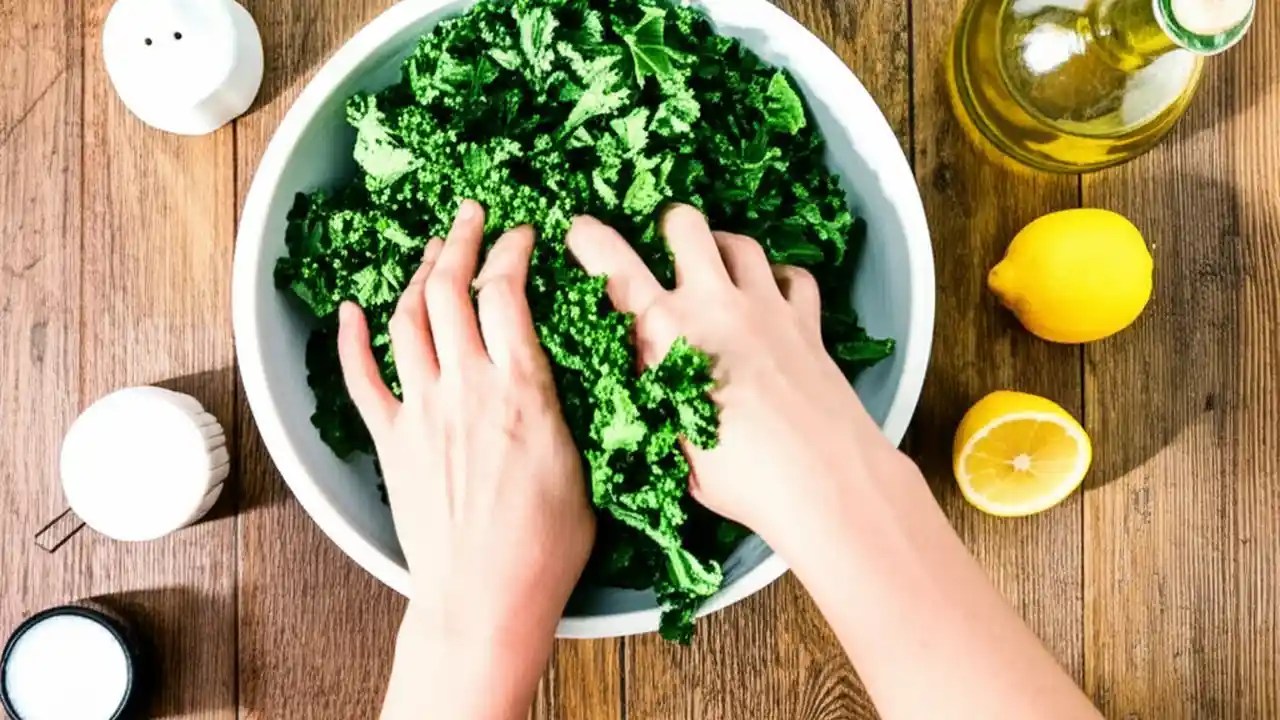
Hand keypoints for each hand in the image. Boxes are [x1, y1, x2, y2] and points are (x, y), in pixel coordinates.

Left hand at [338, 201, 593, 708]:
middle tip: (470, 217)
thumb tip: (557, 370)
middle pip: (450, 288)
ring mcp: (421, 410)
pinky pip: (361, 377)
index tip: (522, 233)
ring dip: (416, 275)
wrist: (485, 596)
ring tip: (431, 252)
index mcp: (522, 388)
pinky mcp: (390, 440)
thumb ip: (562, 405)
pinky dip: (352, 339)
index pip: (507, 291)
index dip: (512, 249)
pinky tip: (352, 311)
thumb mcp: (582, 462)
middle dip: (460, 240)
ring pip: (407, 319)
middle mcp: (465, 386)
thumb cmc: (548, 544)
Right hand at [566, 205, 898, 543]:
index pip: (614, 267)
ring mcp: (766, 307)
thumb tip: (639, 381)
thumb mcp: (672, 444)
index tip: (578, 230)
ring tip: (713, 268)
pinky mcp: (807, 322)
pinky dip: (780, 279)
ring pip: (740, 242)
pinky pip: (793, 277)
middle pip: (684, 224)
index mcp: (666, 333)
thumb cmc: (741, 477)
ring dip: (720, 247)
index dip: (589, 240)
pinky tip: (771, 296)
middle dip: (666, 227)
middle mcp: (714, 305)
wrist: (827, 482)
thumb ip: (651, 400)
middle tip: (662, 250)